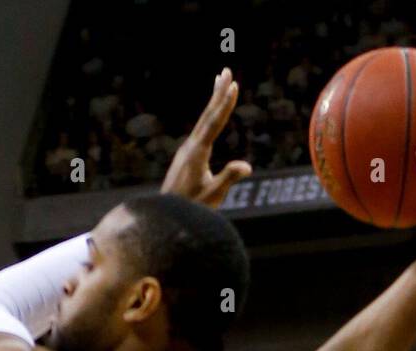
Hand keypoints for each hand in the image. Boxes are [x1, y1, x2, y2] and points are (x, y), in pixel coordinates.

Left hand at [160, 68, 252, 207]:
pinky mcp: (188, 155)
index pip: (214, 123)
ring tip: (220, 80)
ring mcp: (188, 150)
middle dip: (218, 92)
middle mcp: (191, 147)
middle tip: (226, 71)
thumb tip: (247, 166)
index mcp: (197, 153)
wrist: (168, 214)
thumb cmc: (192, 207)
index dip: (225, 104)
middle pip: (207, 115)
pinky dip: (210, 115)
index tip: (233, 86)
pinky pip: (202, 128)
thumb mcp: (212, 195)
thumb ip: (228, 178)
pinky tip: (212, 112)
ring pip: (204, 119)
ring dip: (214, 100)